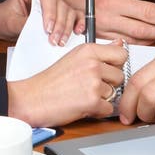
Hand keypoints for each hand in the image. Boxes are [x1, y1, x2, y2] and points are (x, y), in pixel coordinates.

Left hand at [0, 0, 76, 43]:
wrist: (3, 23)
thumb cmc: (4, 18)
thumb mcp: (10, 22)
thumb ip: (24, 24)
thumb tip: (39, 31)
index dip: (50, 12)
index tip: (48, 29)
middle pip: (60, 4)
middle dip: (59, 24)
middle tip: (54, 40)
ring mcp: (53, 2)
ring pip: (68, 10)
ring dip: (67, 27)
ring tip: (60, 41)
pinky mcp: (59, 12)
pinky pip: (74, 14)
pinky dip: (78, 22)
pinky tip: (77, 31)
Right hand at [7, 41, 127, 126]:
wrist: (33, 98)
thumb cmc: (51, 80)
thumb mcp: (74, 58)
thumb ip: (99, 53)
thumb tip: (120, 43)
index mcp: (88, 50)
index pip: (121, 54)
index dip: (116, 65)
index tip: (108, 69)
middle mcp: (92, 64)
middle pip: (120, 76)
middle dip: (109, 84)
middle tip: (89, 85)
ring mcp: (93, 82)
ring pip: (115, 93)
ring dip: (102, 98)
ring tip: (82, 95)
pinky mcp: (93, 101)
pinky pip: (109, 109)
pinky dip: (98, 111)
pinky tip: (83, 106)